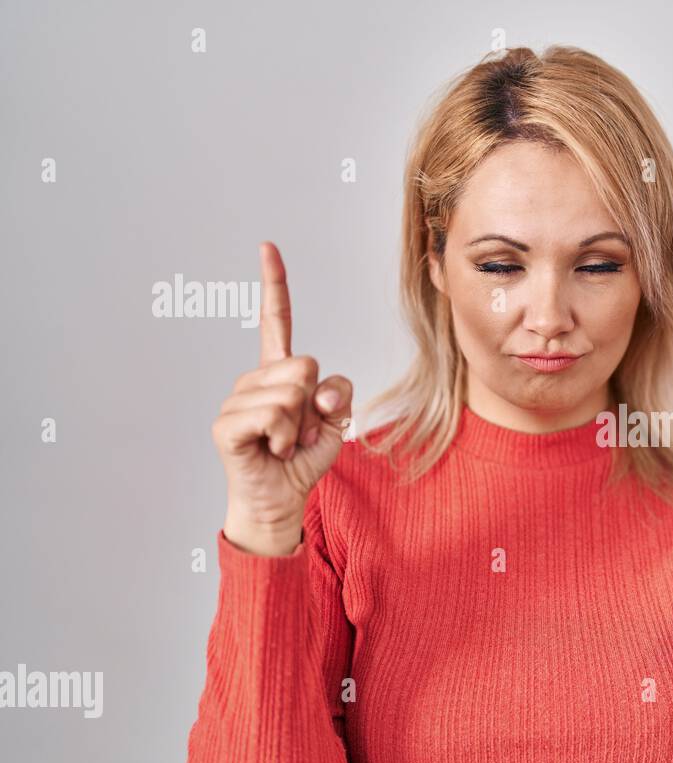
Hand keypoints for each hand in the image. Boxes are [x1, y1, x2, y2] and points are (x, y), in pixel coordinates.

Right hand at [211, 242, 353, 555]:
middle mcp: (255, 380)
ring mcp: (237, 400)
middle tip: (302, 430)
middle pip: (306, 366)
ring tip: (285, 443)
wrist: (282, 498)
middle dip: (316, 404)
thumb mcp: (337, 421)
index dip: (274, 285)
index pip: (277, 321)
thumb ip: (338, 395)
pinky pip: (272, 415)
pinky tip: (271, 448)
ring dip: (301, 427)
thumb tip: (319, 390)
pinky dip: (283, 437)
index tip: (267, 247)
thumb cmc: (304, 458)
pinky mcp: (226, 424)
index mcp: (279, 372)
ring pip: (292, 394)